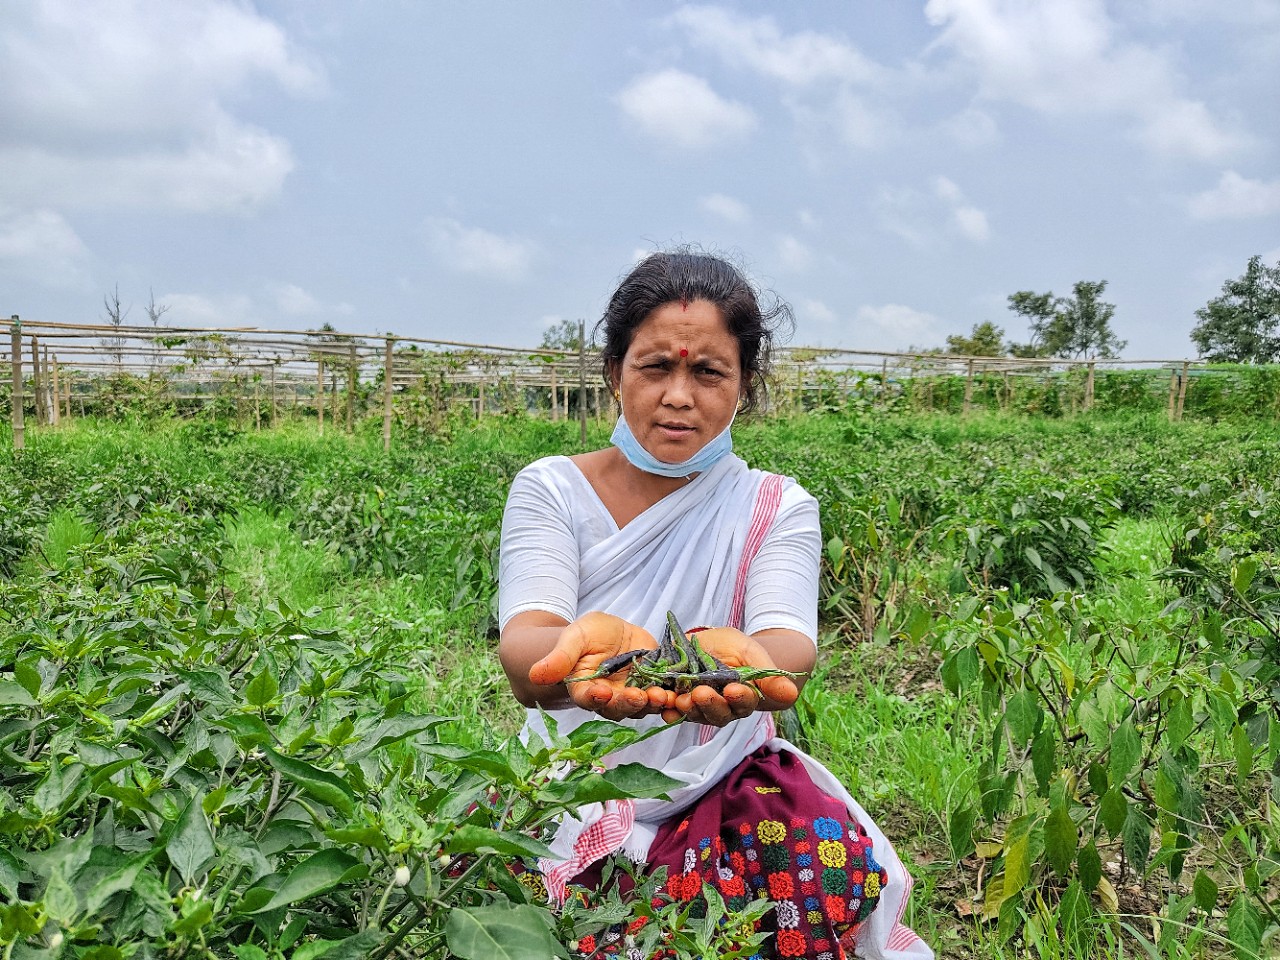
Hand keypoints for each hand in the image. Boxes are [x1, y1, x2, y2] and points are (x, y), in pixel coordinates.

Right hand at [528, 612, 674, 720]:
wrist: (610, 635)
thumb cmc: (586, 637)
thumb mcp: (574, 638)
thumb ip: (559, 658)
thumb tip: (535, 674)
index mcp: (586, 691)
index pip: (588, 699)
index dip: (595, 697)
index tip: (601, 691)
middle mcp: (611, 700)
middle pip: (619, 707)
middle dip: (630, 703)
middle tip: (639, 696)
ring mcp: (634, 695)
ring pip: (644, 706)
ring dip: (654, 704)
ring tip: (663, 696)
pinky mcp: (655, 686)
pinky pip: (665, 696)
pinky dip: (674, 699)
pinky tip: (682, 696)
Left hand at [660, 627, 799, 726]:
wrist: (712, 645)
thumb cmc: (738, 650)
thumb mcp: (753, 654)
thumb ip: (769, 676)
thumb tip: (792, 694)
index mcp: (745, 698)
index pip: (745, 702)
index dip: (740, 698)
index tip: (735, 690)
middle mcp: (723, 708)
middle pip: (718, 713)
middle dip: (710, 704)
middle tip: (701, 693)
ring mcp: (699, 707)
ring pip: (694, 713)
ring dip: (687, 707)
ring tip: (680, 698)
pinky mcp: (678, 700)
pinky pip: (672, 708)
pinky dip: (666, 707)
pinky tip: (662, 702)